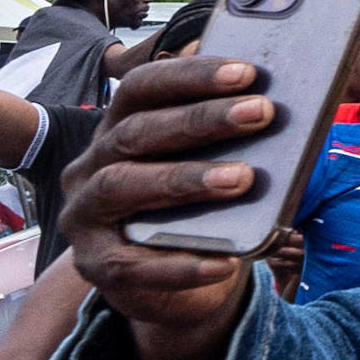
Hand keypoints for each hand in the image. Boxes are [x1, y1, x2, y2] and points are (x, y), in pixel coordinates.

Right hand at [57, 54, 285, 359]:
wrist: (173, 287)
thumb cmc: (197, 208)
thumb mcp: (207, 165)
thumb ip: (227, 139)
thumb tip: (275, 108)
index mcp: (118, 128)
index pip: (142, 87)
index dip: (190, 75)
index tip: (246, 72)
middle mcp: (91, 166)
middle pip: (136, 131)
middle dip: (200, 119)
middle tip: (261, 112)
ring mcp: (84, 216)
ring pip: (121, 185)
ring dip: (184, 178)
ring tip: (242, 178)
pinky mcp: (93, 265)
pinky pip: (133, 265)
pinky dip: (182, 265)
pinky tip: (226, 263)